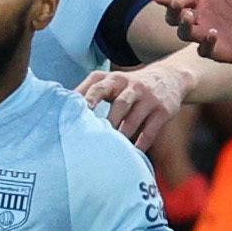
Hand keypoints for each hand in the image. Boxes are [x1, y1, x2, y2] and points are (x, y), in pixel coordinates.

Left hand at [78, 60, 192, 147]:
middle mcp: (131, 86)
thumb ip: (90, 92)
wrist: (170, 77)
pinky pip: (150, 131)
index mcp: (114, 79)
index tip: (74, 113)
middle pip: (119, 104)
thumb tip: (61, 109)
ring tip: (110, 150)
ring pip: (133, 120)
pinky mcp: (163, 111)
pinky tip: (131, 154)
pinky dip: (140, 144)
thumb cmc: (129, 85)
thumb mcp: (112, 81)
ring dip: (121, 136)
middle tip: (93, 137)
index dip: (86, 99)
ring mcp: (149, 98)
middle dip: (107, 121)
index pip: (97, 87)